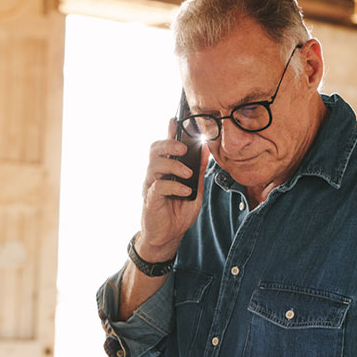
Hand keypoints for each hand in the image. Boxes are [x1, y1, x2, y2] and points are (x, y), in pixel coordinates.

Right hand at [136, 118, 209, 261]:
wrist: (168, 237)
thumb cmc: (178, 212)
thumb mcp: (195, 190)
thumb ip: (199, 171)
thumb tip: (206, 150)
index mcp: (166, 170)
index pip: (165, 146)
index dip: (169, 131)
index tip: (176, 119)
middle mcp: (155, 174)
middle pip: (154, 150)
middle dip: (169, 144)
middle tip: (183, 148)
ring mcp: (151, 186)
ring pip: (155, 165)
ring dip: (173, 166)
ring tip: (187, 173)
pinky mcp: (150, 199)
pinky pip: (159, 186)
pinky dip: (174, 186)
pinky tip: (185, 191)